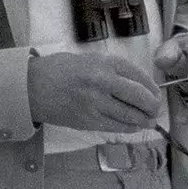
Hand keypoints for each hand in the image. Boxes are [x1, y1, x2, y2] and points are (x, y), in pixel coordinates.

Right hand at [27, 50, 167, 131]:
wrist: (32, 87)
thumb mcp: (88, 60)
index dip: (151, 87)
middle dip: (152, 105)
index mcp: (104, 63)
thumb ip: (111, 70)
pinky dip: (129, 128)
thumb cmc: (59, 70)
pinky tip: (135, 127)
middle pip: (139, 96)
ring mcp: (96, 103)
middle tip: (155, 109)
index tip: (156, 93)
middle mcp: (102, 82)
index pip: (138, 75)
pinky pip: (116, 127)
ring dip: (144, 120)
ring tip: (149, 121)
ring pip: (130, 115)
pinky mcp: (89, 121)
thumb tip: (137, 84)